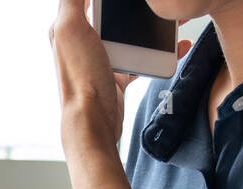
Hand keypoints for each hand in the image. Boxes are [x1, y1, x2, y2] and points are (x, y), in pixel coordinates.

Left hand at [49, 1, 192, 146]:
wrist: (94, 122)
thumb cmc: (81, 78)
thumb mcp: (70, 28)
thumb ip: (73, 0)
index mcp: (68, 26)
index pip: (89, 0)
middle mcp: (82, 41)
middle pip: (112, 15)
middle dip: (134, 9)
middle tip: (157, 4)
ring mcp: (101, 58)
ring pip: (130, 34)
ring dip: (152, 27)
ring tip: (172, 20)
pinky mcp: (117, 75)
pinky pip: (141, 57)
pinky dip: (159, 53)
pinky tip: (175, 46)